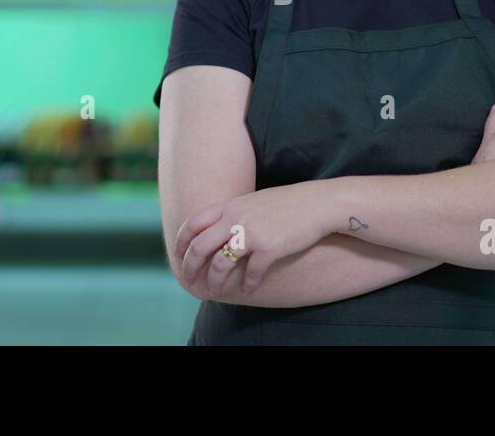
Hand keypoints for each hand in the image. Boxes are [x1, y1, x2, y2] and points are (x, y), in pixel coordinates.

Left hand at [174, 182, 331, 300]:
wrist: (317, 204)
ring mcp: (251, 233)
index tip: (177, 255)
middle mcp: (235, 218)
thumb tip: (216, 230)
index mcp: (229, 206)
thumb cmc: (286, 203)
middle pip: (200, 247)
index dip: (181, 242)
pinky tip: (249, 290)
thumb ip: (232, 213)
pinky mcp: (269, 248)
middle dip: (190, 267)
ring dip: (215, 282)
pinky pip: (251, 273)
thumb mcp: (252, 202)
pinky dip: (248, 285)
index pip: (193, 223)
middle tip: (189, 281)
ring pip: (220, 264)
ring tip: (215, 292)